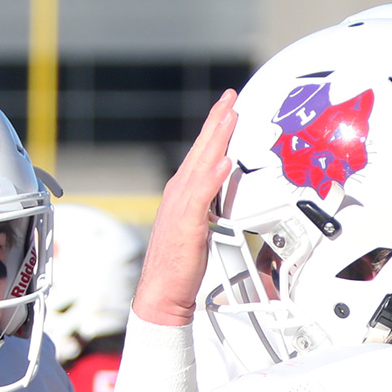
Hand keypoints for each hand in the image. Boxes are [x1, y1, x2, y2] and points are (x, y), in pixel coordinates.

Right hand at [133, 90, 236, 326]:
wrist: (161, 293)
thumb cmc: (179, 266)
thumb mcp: (200, 228)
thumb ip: (212, 207)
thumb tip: (227, 195)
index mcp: (183, 193)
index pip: (202, 154)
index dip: (216, 128)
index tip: (229, 108)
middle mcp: (180, 193)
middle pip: (201, 150)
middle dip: (217, 121)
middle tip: (231, 98)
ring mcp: (182, 206)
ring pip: (202, 164)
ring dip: (218, 139)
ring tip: (231, 117)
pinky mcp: (187, 223)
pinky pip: (202, 194)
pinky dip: (214, 176)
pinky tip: (224, 162)